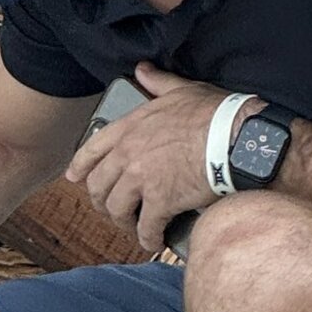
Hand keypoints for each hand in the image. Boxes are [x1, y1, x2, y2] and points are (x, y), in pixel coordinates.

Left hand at [66, 63, 257, 253]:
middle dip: (102, 201)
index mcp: (130, 127)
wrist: (236, 138)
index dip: (80, 166)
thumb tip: (142, 70)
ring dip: (123, 222)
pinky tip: (153, 241)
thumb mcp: (182, 89)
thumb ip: (157, 82)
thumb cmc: (215, 113)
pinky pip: (146, 227)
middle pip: (99, 185)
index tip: (75, 177)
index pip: (93, 149)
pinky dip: (148, 238)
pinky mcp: (160, 202)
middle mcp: (128, 154)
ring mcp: (141, 179)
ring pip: (116, 209)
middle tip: (112, 209)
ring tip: (134, 227)